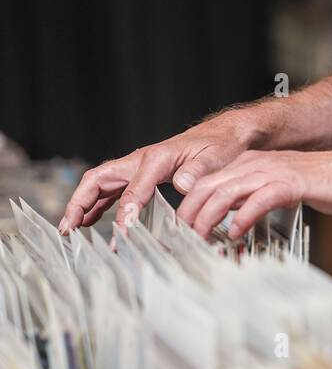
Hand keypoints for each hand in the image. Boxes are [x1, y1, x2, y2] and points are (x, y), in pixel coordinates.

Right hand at [60, 108, 270, 233]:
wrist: (225, 133)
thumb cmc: (220, 144)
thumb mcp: (215, 156)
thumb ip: (198, 171)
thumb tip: (181, 185)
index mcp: (156, 157)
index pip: (132, 189)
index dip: (125, 212)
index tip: (122, 235)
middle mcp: (140, 160)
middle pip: (98, 179)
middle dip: (79, 202)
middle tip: (68, 229)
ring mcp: (138, 166)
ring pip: (100, 183)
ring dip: (83, 204)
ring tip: (71, 230)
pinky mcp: (142, 174)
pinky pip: (112, 189)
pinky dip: (98, 204)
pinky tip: (91, 220)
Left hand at [175, 148, 331, 239]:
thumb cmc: (321, 184)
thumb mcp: (276, 189)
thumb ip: (252, 198)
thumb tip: (230, 216)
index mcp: (249, 164)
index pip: (205, 182)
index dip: (186, 206)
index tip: (179, 229)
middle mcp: (256, 164)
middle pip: (207, 186)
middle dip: (189, 214)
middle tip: (182, 239)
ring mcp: (272, 172)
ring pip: (226, 192)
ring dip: (208, 217)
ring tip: (201, 238)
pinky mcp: (290, 184)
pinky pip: (259, 200)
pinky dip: (243, 218)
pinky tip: (238, 233)